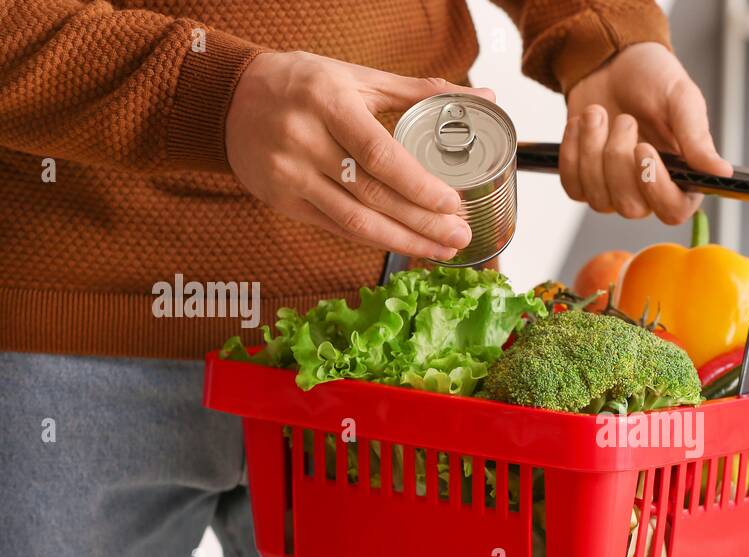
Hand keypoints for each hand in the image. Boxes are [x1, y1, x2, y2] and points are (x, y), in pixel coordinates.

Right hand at [226, 51, 494, 259]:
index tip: (453, 202)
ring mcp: (290, 175)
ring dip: (405, 241)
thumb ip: (420, 92)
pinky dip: (376, 240)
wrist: (230, 98)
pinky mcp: (282, 201)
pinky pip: (337, 228)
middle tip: (460, 235)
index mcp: (327, 102)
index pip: (379, 154)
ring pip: (356, 220)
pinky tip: (405, 245)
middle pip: (373, 194)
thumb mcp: (358, 78)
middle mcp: (304, 140)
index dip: (419, 185)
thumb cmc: (304, 84)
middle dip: (423, 221)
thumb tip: (482, 98)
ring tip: (443, 249)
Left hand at [561, 43, 731, 224]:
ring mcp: (615, 189)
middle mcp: (649, 190)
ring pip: (599, 199)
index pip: (674, 210)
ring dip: (592, 150)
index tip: (643, 148)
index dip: (655, 187)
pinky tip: (581, 124)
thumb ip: (697, 138)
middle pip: (631, 207)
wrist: (612, 62)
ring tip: (598, 113)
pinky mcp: (585, 181)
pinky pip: (573, 187)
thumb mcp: (681, 99)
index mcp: (682, 176)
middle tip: (624, 119)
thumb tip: (721, 172)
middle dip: (618, 159)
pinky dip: (572, 152)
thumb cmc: (652, 79)